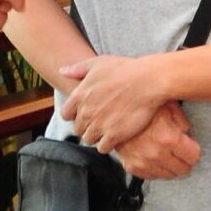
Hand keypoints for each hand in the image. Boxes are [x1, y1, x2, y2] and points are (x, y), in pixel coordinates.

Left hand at [58, 51, 175, 154]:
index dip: (75, 114)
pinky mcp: (113, 135)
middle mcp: (86, 112)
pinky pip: (102, 148)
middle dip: (87, 126)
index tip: (86, 112)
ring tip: (108, 130)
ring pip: (89, 139)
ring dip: (96, 136)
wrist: (147, 81)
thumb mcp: (98, 63)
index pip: (66, 114)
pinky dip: (107, 144)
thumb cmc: (125, 69)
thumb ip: (78, 69)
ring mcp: (99, 125)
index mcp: (80, 95)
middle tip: (100, 121)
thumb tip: (62, 71)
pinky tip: (115, 137)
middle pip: (78, 128)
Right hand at [114, 102, 201, 181]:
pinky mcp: (132, 167)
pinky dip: (155, 168)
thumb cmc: (142, 107)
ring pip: (169, 175)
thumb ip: (183, 121)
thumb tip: (188, 133)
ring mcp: (143, 162)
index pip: (194, 157)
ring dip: (170, 165)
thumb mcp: (168, 105)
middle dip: (184, 160)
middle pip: (183, 169)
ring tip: (166, 152)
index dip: (193, 149)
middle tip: (180, 150)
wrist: (115, 113)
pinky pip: (152, 175)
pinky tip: (154, 156)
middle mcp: (156, 153)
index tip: (189, 146)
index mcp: (167, 138)